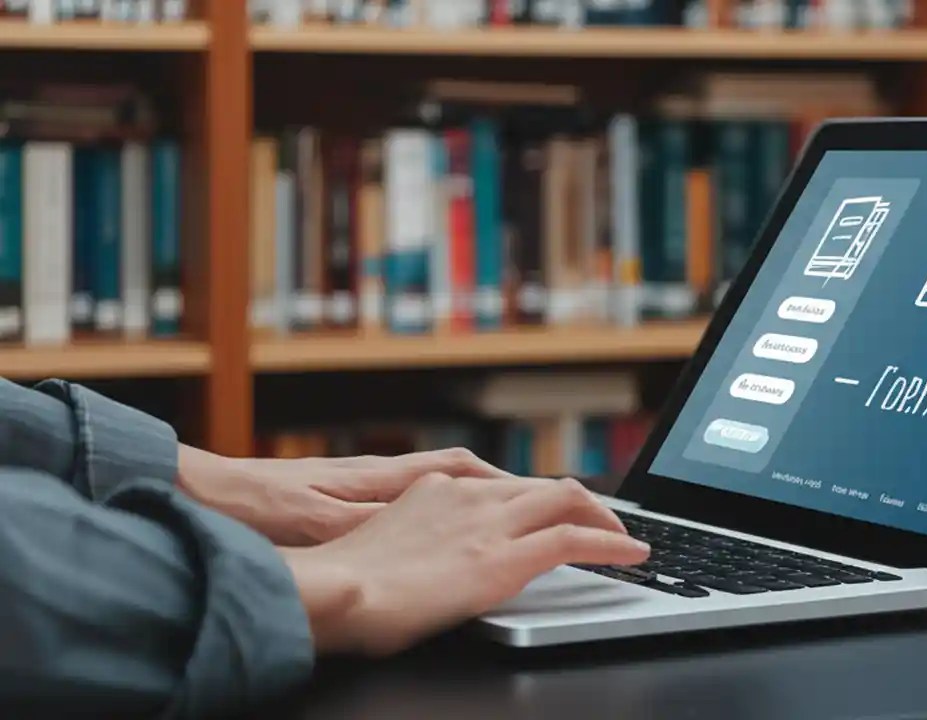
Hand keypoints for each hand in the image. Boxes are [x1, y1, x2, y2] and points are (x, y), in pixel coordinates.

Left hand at [176, 445, 511, 545]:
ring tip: (508, 512)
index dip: (506, 482)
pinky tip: (439, 526)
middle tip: (544, 502)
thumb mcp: (317, 521)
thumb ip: (371, 520)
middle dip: (505, 484)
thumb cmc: (253, 505)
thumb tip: (418, 523)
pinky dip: (442, 506)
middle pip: (458, 470)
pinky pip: (411, 498)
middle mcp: (377, 474)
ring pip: (437, 482)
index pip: (460, 467)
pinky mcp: (341, 499)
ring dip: (477, 493)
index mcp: (379, 476)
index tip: (544, 496)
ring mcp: (360, 484)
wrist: (200, 493)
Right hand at [279, 473, 649, 655]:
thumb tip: (426, 562)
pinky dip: (610, 544)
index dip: (540, 499)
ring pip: (568, 501)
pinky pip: (573, 540)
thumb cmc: (343, 585)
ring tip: (625, 539)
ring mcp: (490, 523)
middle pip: (545, 486)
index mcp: (438, 488)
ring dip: (604, 520)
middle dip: (583, 504)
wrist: (334, 592)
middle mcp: (471, 495)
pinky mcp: (505, 557)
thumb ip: (417, 539)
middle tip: (604, 524)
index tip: (555, 513)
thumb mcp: (386, 543)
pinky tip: (631, 555)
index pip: (508, 486)